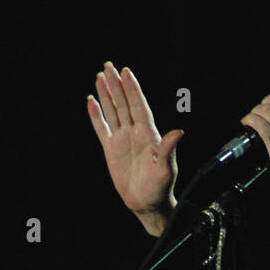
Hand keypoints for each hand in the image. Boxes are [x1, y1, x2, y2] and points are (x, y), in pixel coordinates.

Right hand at [87, 61, 183, 218]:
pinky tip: (91, 101)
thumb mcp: (166, 169)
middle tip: (109, 66)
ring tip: (100, 77)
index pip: (139, 106)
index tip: (126, 72)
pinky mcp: (111, 149)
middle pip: (124, 104)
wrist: (147, 203)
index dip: (132, 89)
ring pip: (113, 111)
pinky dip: (96, 115)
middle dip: (117, 85)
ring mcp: (122, 139)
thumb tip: (178, 132)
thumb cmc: (160, 187)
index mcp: (148, 134)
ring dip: (106, 95)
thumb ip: (168, 149)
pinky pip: (102, 128)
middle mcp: (135, 132)